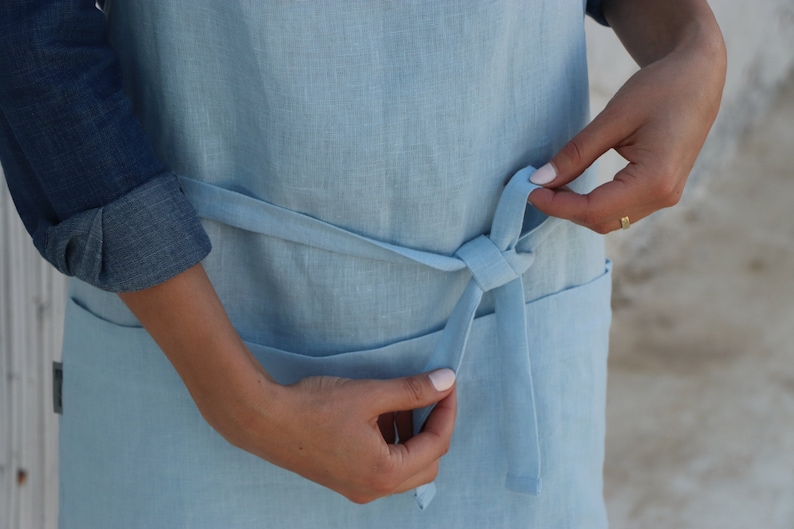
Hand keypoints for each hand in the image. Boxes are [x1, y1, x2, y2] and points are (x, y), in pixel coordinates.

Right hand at [119, 264, 456, 504]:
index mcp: (384, 473)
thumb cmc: (314, 408)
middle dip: (433, 428)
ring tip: (401, 403)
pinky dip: (392, 444)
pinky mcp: (345, 480)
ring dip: (412, 436)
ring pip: (406, 467)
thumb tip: (447, 382)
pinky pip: (384, 467)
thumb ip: (412, 391)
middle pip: (427, 463)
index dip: (446, 411)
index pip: (436, 445)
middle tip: (430, 396)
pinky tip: (380, 416)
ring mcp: (358, 488)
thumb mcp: (369, 394)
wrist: (264, 420)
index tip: (447, 385)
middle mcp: (374, 490)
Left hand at [527, 0, 725, 233]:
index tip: (528, 190)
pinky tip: (572, 186)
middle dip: (563, 209)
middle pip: (600, 221)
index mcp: (655, 180)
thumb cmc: (661, 89)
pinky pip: (620, 210)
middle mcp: (663, 196)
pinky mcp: (661, 191)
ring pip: (610, 220)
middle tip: (534, 186)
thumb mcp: (613, 118)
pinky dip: (593, 203)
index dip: (556, 205)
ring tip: (549, 185)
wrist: (699, 77)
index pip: (593, 209)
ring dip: (576, 209)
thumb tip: (539, 180)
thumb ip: (576, 153)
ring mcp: (665, 197)